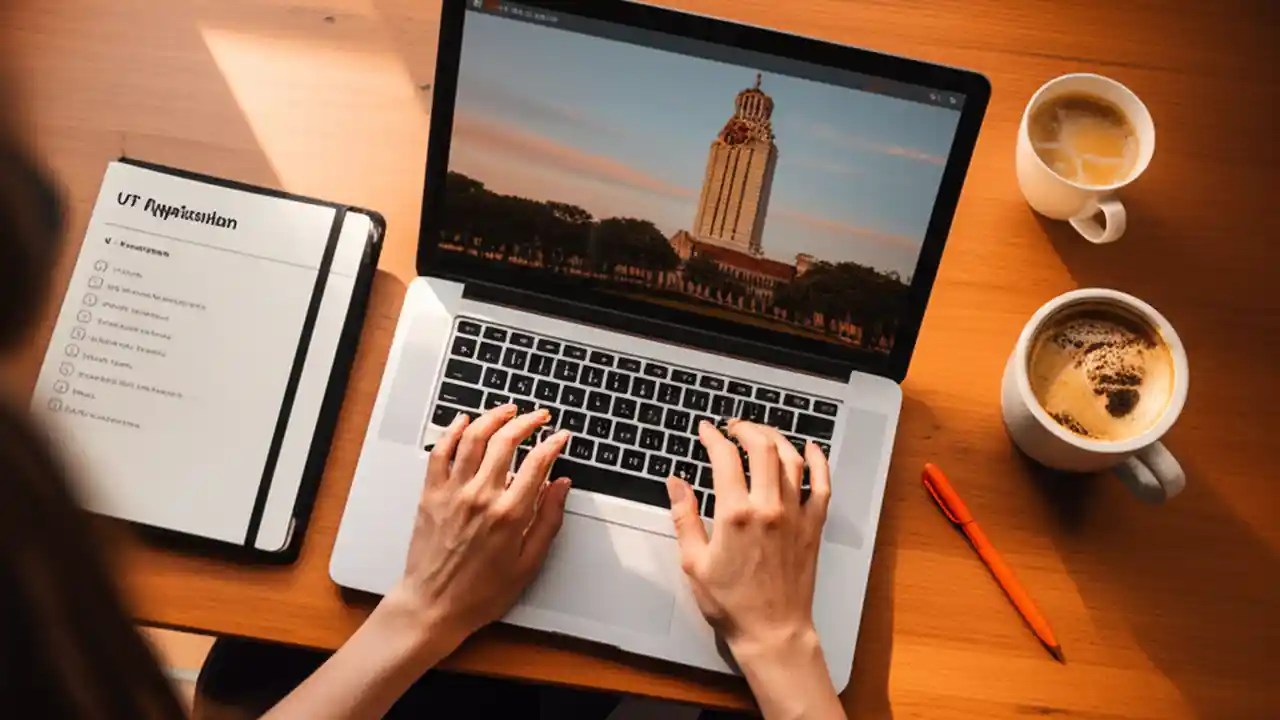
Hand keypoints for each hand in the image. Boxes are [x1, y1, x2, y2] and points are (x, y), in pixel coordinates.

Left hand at [385, 405, 571, 654]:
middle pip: (506, 441)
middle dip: (527, 422)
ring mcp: (453, 492)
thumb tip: (562, 485)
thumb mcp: (528, 563)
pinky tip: (463, 421)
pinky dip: (452, 431)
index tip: (561, 436)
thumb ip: (548, 520)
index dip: (553, 443)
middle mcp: (481, 497)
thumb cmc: (481, 592)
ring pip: (473, 438)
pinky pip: (440, 452)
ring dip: (492, 417)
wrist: (433, 605)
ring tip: (507, 410)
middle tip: (538, 417)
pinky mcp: (431, 494)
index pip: (537, 463)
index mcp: (509, 515)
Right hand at [666, 419, 830, 657]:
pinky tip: (810, 448)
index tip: (706, 430)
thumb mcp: (694, 562)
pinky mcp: (813, 525)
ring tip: (761, 433)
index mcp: (734, 515)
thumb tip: (675, 483)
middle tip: (733, 427)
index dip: (713, 437)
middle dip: (745, 428)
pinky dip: (818, 461)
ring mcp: (795, 514)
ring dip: (776, 437)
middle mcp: (768, 508)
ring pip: (791, 459)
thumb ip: (684, 517)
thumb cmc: (731, 603)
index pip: (724, 458)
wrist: (772, 630)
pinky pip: (822, 484)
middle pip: (762, 447)